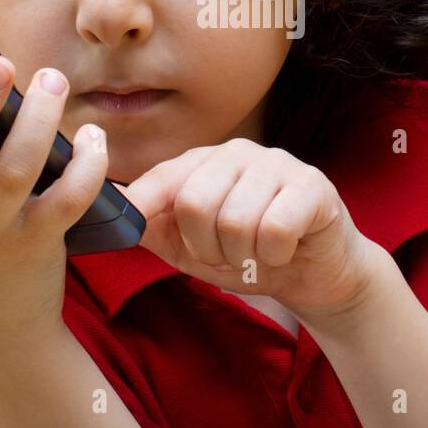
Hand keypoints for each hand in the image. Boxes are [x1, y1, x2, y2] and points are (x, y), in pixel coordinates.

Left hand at [121, 138, 382, 327]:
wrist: (316, 275)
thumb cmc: (251, 256)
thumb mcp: (191, 248)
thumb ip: (154, 228)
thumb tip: (111, 214)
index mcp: (204, 162)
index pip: (161, 178)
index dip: (143, 208)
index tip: (129, 227)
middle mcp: (237, 152)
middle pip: (194, 202)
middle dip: (205, 247)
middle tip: (226, 256)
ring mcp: (277, 163)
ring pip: (235, 220)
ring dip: (243, 256)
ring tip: (257, 254)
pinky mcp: (312, 185)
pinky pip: (274, 228)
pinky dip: (274, 254)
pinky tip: (285, 250)